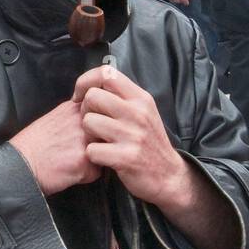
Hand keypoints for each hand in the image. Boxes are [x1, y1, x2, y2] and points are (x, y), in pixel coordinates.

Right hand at [8, 98, 100, 196]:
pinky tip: (70, 173)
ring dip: (95, 159)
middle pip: (109, 131)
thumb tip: (93, 119)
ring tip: (73, 162)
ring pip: (106, 150)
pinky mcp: (85, 159)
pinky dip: (86, 175)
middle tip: (77, 150)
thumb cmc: (33, 146)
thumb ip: (75, 116)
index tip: (88, 131)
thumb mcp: (53, 118)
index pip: (103, 108)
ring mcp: (84, 139)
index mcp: (72, 108)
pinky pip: (98, 171)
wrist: (19, 165)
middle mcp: (81, 120)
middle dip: (101, 142)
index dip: (102, 121)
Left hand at [72, 65, 187, 207]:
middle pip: (92, 97)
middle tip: (93, 125)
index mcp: (140, 98)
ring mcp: (133, 135)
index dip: (86, 81)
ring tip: (100, 142)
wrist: (168, 176)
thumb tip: (90, 85)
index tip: (80, 97)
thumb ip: (120, 98)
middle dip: (85, 111)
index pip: (107, 73)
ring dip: (88, 135)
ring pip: (88, 122)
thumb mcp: (142, 113)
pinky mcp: (126, 157)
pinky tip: (104, 158)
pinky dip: (93, 156)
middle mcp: (138, 113)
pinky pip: (91, 150)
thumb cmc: (147, 142)